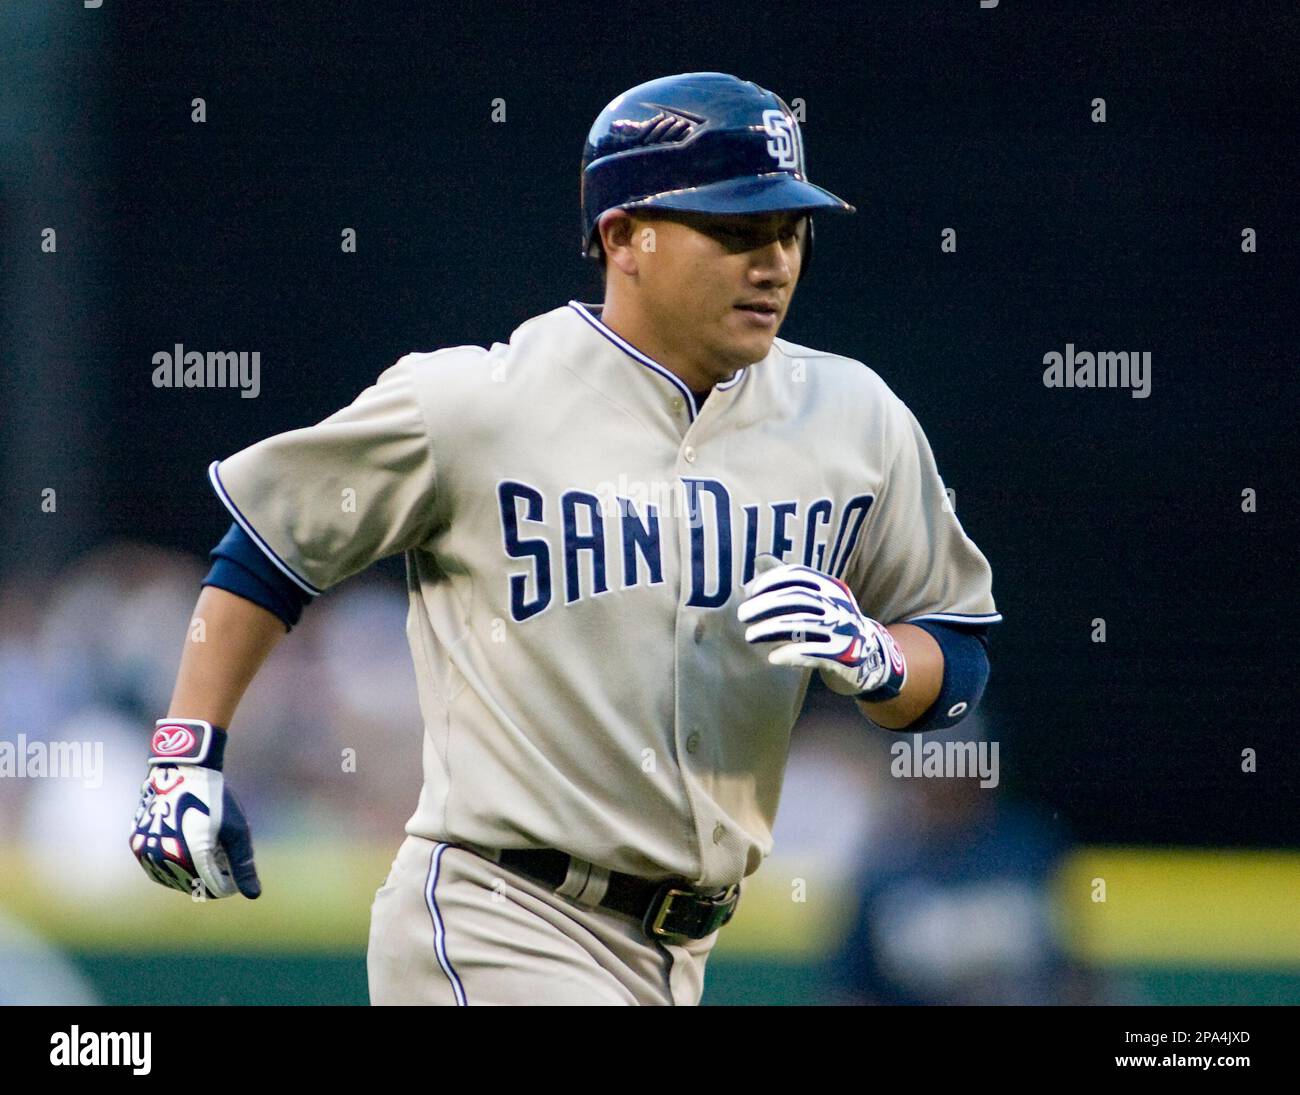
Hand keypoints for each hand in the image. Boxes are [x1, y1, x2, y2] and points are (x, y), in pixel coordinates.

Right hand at [129, 719, 260, 899]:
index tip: (234, 864)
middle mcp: (164, 859)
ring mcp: (146, 853)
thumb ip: (243, 865)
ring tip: (203, 843)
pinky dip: (173, 862)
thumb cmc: (215, 799)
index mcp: (191, 856)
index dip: (229, 882)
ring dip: (190, 870)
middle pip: (193, 886)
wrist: (180, 770)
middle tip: (220, 849)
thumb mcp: (237, 830)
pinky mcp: (137, 845)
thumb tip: (254, 895)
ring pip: (173, 879)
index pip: (214, 889)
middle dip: (210, 874)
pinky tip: (184, 844)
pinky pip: (157, 867)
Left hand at [736, 561, 906, 697]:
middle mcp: (839, 604)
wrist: (868, 653)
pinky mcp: (844, 654)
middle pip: (798, 598)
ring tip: (750, 636)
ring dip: (771, 629)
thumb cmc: (831, 622)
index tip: (749, 591)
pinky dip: (790, 653)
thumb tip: (759, 559)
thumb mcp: (817, 597)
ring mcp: (844, 629)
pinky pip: (814, 652)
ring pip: (803, 624)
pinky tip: (772, 657)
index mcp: (831, 586)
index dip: (772, 580)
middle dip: (766, 604)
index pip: (799, 575)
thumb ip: (790, 580)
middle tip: (742, 615)